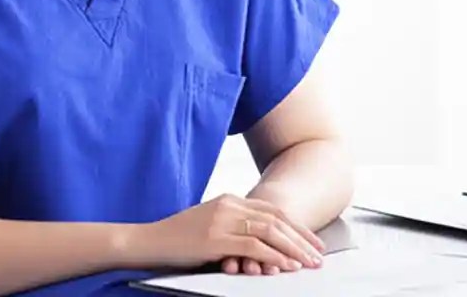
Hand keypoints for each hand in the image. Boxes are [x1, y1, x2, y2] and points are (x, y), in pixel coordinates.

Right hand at [139, 194, 325, 273]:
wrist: (147, 241)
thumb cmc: (177, 238)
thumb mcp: (209, 226)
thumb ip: (233, 228)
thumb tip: (260, 243)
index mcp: (229, 199)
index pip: (272, 210)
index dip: (296, 226)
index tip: (313, 241)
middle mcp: (229, 205)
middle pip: (276, 219)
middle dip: (302, 238)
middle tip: (319, 254)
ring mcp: (222, 220)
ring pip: (270, 231)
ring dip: (293, 248)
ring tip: (309, 263)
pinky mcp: (215, 238)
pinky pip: (253, 246)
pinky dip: (273, 256)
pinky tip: (286, 265)